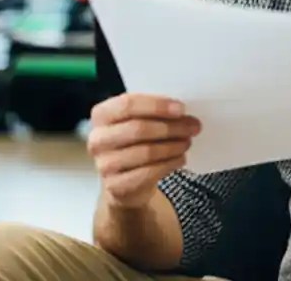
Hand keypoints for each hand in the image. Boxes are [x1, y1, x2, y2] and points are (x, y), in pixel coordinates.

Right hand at [86, 93, 201, 208]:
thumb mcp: (137, 122)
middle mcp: (98, 139)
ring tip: (187, 142)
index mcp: (102, 115)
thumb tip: (185, 114)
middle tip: (192, 127)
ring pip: (146, 152)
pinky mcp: (116, 185)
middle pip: (138, 129)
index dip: (156, 106)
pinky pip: (149, 173)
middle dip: (170, 127)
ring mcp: (104, 164)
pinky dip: (170, 164)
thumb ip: (154, 113)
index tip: (181, 109)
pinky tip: (180, 158)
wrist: (122, 182)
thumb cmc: (133, 143)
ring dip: (173, 146)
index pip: (128, 104)